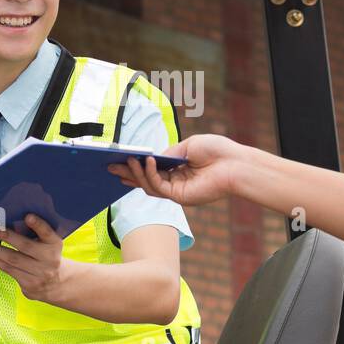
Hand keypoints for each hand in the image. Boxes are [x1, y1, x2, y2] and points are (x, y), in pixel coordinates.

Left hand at [0, 214, 66, 304]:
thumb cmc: (46, 256)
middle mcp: (49, 260)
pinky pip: (7, 269)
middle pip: (25, 246)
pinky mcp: (28, 284)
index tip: (28, 216)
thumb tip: (9, 220)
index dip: (38, 225)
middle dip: (6, 236)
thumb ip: (34, 234)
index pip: (47, 233)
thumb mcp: (47, 244)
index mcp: (54, 245)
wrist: (56, 284)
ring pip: (12, 260)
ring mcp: (39, 274)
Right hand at [108, 134, 242, 207]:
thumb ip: (167, 153)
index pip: (151, 169)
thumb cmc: (216, 152)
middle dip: (127, 173)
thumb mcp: (187, 146)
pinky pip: (159, 187)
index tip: (119, 159)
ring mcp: (177, 192)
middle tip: (109, 166)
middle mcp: (175, 182)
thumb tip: (150, 157)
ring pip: (149, 186)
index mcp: (177, 169)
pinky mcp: (180, 197)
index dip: (135, 165)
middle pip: (145, 180)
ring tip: (128, 160)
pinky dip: (150, 175)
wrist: (234, 163)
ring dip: (136, 173)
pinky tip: (148, 162)